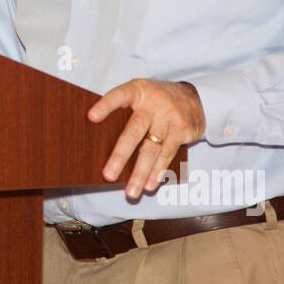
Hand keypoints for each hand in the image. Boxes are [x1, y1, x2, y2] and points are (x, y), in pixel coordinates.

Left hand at [89, 79, 204, 199]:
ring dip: (141, 173)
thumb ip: (124, 111)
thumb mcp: (139, 95)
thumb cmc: (155, 100)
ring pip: (152, 149)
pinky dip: (158, 171)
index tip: (91, 117)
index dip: (105, 105)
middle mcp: (154, 103)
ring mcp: (170, 116)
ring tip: (131, 192)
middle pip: (134, 131)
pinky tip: (150, 184)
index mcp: (137, 91)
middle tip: (108, 175)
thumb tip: (99, 142)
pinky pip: (168, 154)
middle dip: (120, 155)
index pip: (119, 96)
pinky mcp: (183, 130)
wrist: (192, 95)